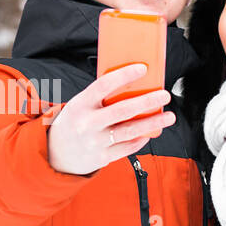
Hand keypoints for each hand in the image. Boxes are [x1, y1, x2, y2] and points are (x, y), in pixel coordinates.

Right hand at [45, 62, 176, 175]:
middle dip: (147, 101)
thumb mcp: (80, 105)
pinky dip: (141, 139)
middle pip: (122, 110)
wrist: (55, 153)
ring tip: (169, 116)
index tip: (142, 68)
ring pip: (130, 131)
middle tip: (165, 94)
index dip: (124, 75)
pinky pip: (128, 147)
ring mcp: (95, 142)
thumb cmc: (74, 122)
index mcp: (81, 104)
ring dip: (153, 123)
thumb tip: (133, 83)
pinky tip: (151, 132)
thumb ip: (101, 98)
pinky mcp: (102, 157)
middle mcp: (87, 123)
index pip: (103, 85)